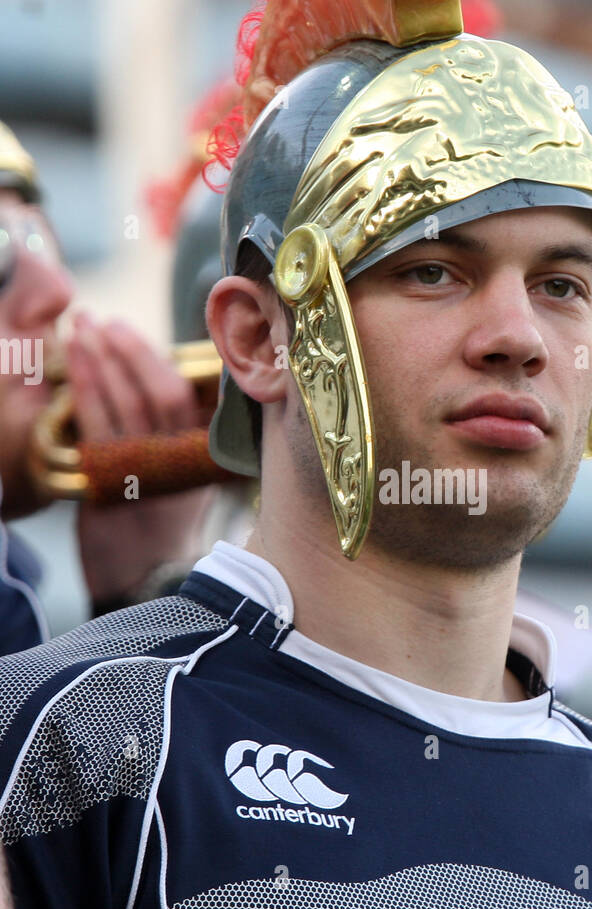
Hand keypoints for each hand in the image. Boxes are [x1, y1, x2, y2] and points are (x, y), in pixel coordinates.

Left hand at [68, 314, 212, 604]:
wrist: (144, 586)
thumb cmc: (158, 532)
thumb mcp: (184, 485)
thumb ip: (179, 442)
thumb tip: (161, 386)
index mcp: (201, 460)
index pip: (189, 399)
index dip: (160, 361)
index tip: (133, 334)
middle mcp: (180, 467)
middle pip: (162, 395)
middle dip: (131, 352)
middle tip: (105, 322)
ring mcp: (149, 479)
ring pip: (128, 407)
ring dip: (103, 363)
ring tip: (83, 331)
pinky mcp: (115, 491)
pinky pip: (100, 433)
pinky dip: (86, 397)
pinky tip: (73, 373)